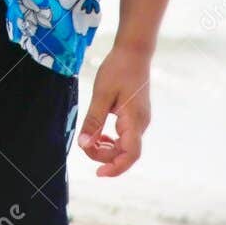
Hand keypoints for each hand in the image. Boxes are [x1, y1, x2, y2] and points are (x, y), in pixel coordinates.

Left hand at [76, 44, 150, 176]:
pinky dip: (113, 139)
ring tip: (91, 140)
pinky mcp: (137, 115)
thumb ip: (93, 121)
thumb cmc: (118, 69)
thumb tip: (84, 144)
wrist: (134, 51)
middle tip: (85, 146)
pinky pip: (126, 136)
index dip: (115, 168)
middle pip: (126, 152)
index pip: (129, 154)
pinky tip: (101, 134)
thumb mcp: (101, 95)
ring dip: (108, 148)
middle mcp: (141, 124)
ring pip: (126, 145)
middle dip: (105, 155)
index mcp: (134, 120)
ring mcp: (141, 120)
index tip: (98, 173)